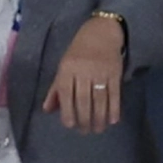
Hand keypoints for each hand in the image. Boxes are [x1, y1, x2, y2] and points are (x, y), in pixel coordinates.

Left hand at [44, 15, 126, 134]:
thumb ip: (56, 89)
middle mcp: (84, 71)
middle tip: (85, 131)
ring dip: (99, 117)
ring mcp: (101, 71)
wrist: (102, 31)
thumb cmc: (78, 52)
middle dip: (84, 118)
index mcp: (68, 69)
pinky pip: (115, 93)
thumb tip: (47, 110)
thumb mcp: (63, 67)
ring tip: (98, 129)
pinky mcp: (115, 72)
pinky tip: (113, 120)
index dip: (68, 111)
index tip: (70, 125)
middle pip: (84, 99)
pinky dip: (114, 107)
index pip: (67, 94)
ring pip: (100, 98)